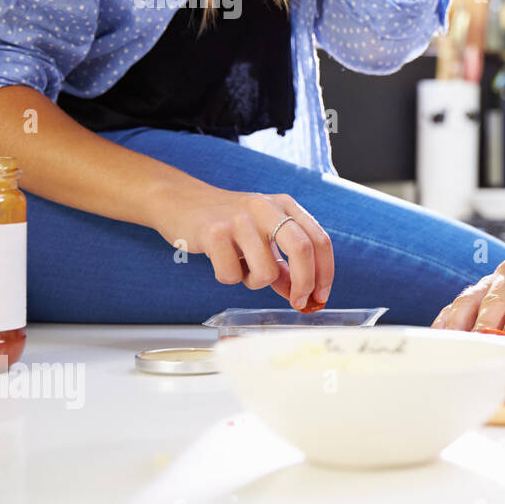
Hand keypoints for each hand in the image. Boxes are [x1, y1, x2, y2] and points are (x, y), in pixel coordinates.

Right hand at [155, 184, 333, 311]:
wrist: (179, 202)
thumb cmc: (226, 223)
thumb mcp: (262, 237)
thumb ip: (284, 265)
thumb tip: (302, 296)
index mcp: (285, 206)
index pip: (319, 240)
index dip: (325, 273)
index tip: (320, 296)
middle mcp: (267, 208)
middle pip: (302, 250)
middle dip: (305, 283)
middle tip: (298, 302)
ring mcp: (240, 219)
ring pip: (266, 271)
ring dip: (255, 282)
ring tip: (240, 266)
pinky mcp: (214, 232)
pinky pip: (232, 275)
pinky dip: (229, 277)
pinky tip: (219, 260)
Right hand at [431, 258, 504, 339]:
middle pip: (498, 292)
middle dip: (489, 320)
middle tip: (482, 345)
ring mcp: (489, 284)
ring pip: (470, 298)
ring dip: (461, 323)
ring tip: (453, 348)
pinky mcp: (471, 299)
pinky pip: (453, 309)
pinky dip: (445, 327)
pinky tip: (438, 346)